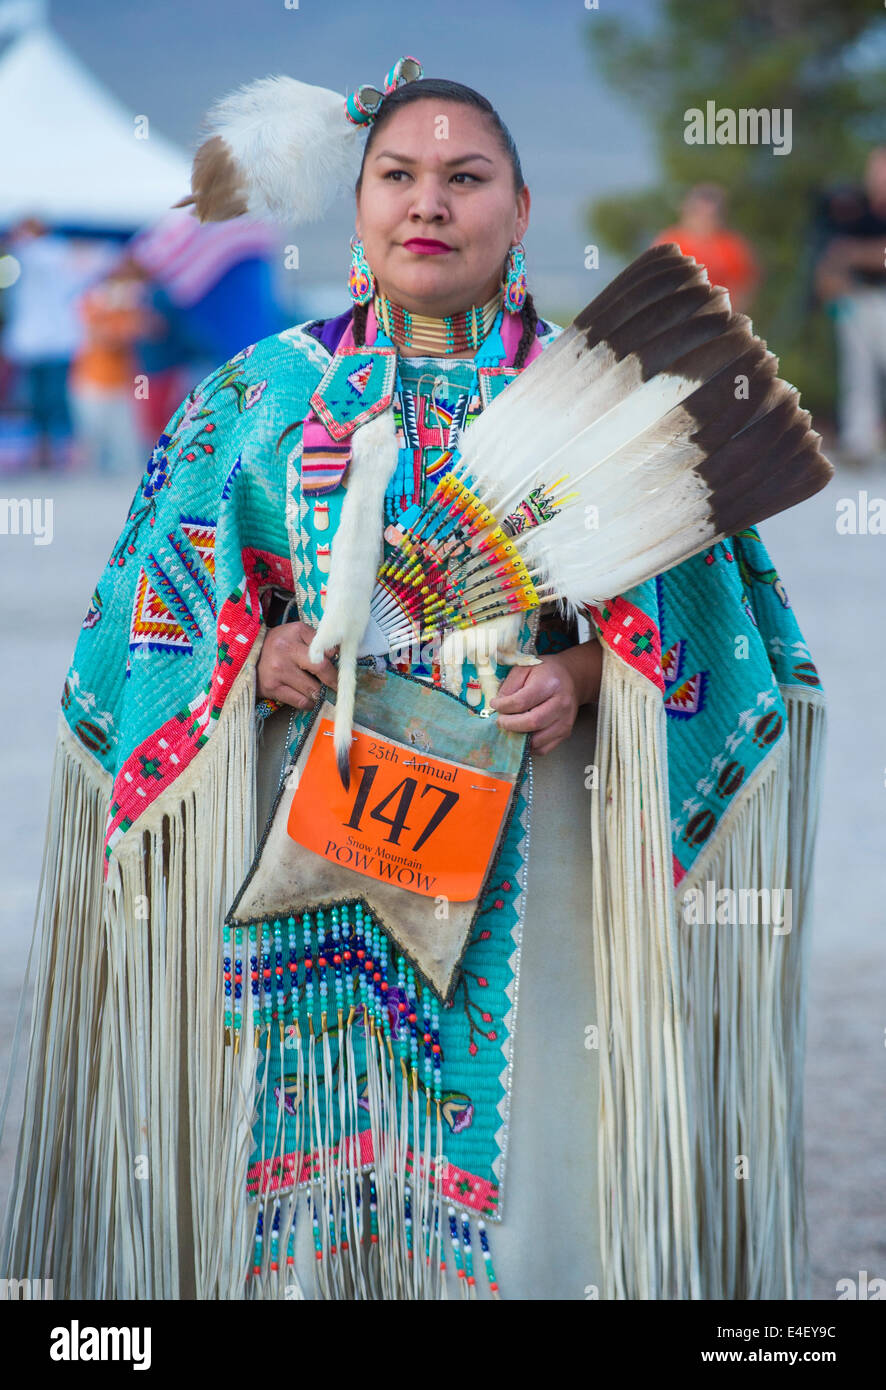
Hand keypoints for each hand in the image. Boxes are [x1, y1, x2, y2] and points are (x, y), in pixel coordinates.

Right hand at [256, 620, 338, 709]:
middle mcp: (286, 650)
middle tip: (338, 687)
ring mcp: (278, 670)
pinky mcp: (272, 688)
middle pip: (321, 669)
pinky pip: (300, 701)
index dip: (336, 662)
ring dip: (321, 694)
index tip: (341, 671)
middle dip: (333, 681)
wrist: (245, 654)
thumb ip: (316, 641)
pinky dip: (310, 703)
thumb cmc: (278, 644)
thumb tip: (337, 656)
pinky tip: (310, 700)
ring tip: (322, 693)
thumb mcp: (296, 633)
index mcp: (296, 632)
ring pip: (313, 689)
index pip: (325, 648)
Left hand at [489, 641, 601, 755]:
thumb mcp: (523, 669)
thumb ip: (509, 687)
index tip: (495, 704)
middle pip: (532, 722)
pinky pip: (543, 749)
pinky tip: (522, 734)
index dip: (503, 706)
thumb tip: (497, 707)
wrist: (570, 678)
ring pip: (537, 740)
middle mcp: (561, 704)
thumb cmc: (544, 673)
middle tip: (500, 720)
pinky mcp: (565, 733)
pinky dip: (528, 746)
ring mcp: (565, 721)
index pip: (522, 701)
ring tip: (510, 727)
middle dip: (510, 724)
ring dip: (518, 737)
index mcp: (550, 683)